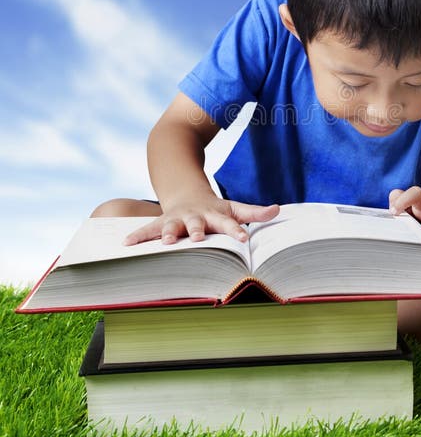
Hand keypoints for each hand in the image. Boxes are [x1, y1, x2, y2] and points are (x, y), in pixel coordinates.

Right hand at [124, 197, 279, 245]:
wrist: (186, 191)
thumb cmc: (214, 208)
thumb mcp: (234, 208)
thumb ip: (254, 212)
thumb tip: (278, 209)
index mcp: (214, 216)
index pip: (228, 224)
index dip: (235, 231)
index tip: (243, 239)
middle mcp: (194, 217)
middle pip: (196, 224)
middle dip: (196, 231)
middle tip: (198, 239)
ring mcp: (176, 220)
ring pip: (171, 226)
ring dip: (168, 234)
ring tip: (165, 242)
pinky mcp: (161, 223)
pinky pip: (147, 230)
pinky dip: (137, 237)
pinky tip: (125, 245)